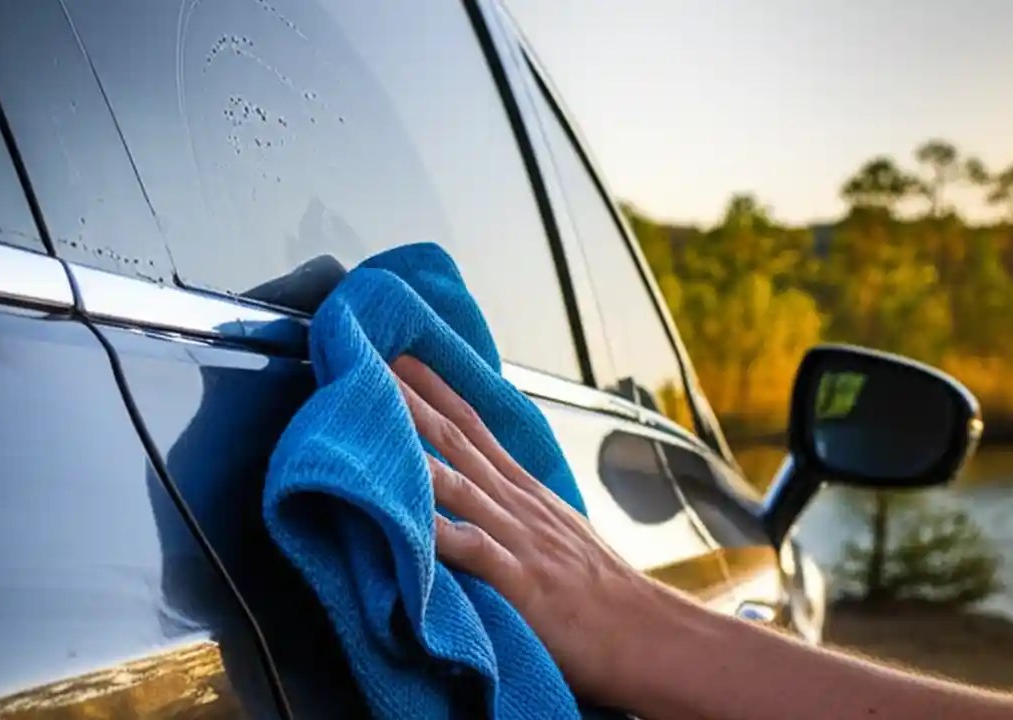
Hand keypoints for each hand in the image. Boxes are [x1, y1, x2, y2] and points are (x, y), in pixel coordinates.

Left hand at [391, 356, 676, 708]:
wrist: (649, 633)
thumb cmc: (601, 593)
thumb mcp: (558, 534)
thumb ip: (519, 511)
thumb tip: (487, 494)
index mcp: (525, 492)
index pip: (474, 427)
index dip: (436, 391)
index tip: (400, 357)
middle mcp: (517, 504)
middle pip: (453, 440)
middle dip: (407, 400)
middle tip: (363, 361)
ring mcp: (518, 538)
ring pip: (454, 483)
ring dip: (408, 450)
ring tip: (365, 423)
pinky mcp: (520, 581)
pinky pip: (471, 550)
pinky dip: (435, 532)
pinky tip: (401, 518)